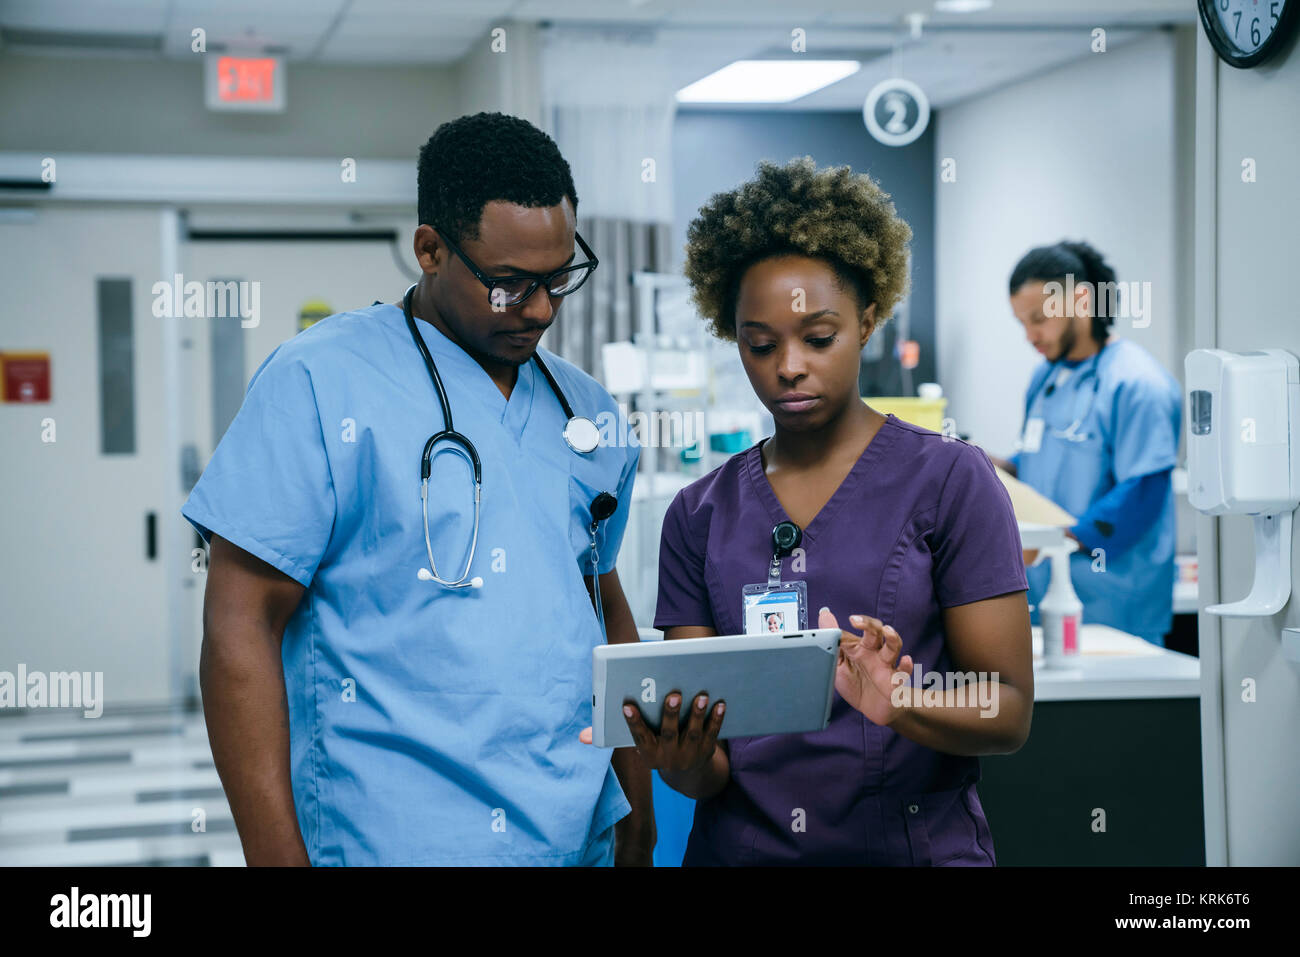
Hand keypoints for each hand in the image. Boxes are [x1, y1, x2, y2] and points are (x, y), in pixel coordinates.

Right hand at [580, 691, 723, 771]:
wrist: (689, 774)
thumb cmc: (657, 747)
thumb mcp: (638, 745)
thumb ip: (612, 736)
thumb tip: (582, 736)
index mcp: (648, 753)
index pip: (639, 737)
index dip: (633, 722)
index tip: (627, 704)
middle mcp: (668, 758)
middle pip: (668, 734)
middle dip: (670, 714)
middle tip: (673, 693)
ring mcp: (689, 757)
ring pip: (693, 734)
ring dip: (697, 714)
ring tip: (701, 694)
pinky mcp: (707, 753)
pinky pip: (713, 735)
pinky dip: (716, 720)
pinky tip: (719, 703)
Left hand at [821, 607, 913, 726]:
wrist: (872, 708)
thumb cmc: (856, 683)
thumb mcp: (838, 663)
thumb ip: (833, 641)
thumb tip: (824, 614)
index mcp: (859, 647)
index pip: (856, 630)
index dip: (848, 625)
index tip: (841, 622)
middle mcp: (874, 652)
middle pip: (876, 632)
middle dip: (868, 624)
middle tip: (856, 621)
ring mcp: (885, 665)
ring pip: (892, 647)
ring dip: (892, 638)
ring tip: (887, 631)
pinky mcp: (894, 681)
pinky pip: (903, 672)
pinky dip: (906, 666)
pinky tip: (905, 660)